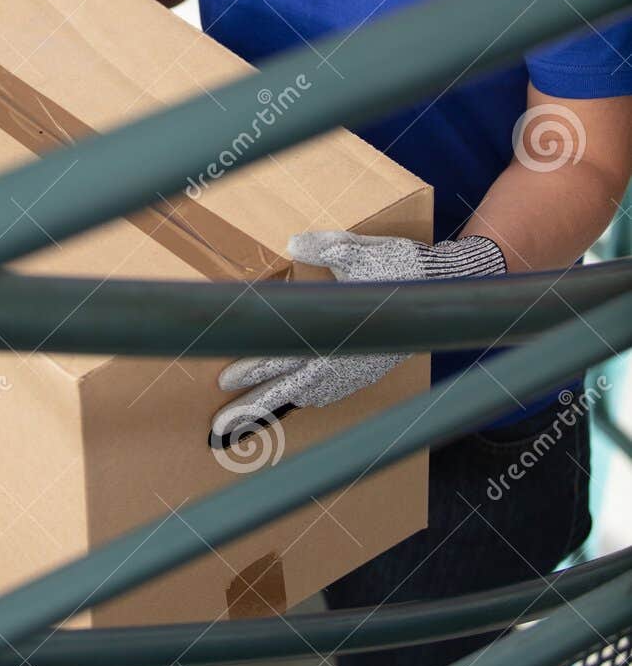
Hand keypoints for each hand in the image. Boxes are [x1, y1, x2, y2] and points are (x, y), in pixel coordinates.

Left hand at [210, 230, 505, 445]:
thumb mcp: (359, 250)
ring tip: (249, 414)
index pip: (284, 357)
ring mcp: (358, 369)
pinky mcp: (370, 369)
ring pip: (310, 394)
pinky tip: (300, 399)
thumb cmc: (399, 266)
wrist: (443, 288)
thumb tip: (292, 243)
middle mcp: (345, 360)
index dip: (253, 370)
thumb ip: (323, 247)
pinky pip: (334, 391)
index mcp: (336, 335)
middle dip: (255, 404)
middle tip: (221, 422)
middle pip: (290, 388)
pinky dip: (311, 397)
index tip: (224, 380)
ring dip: (279, 403)